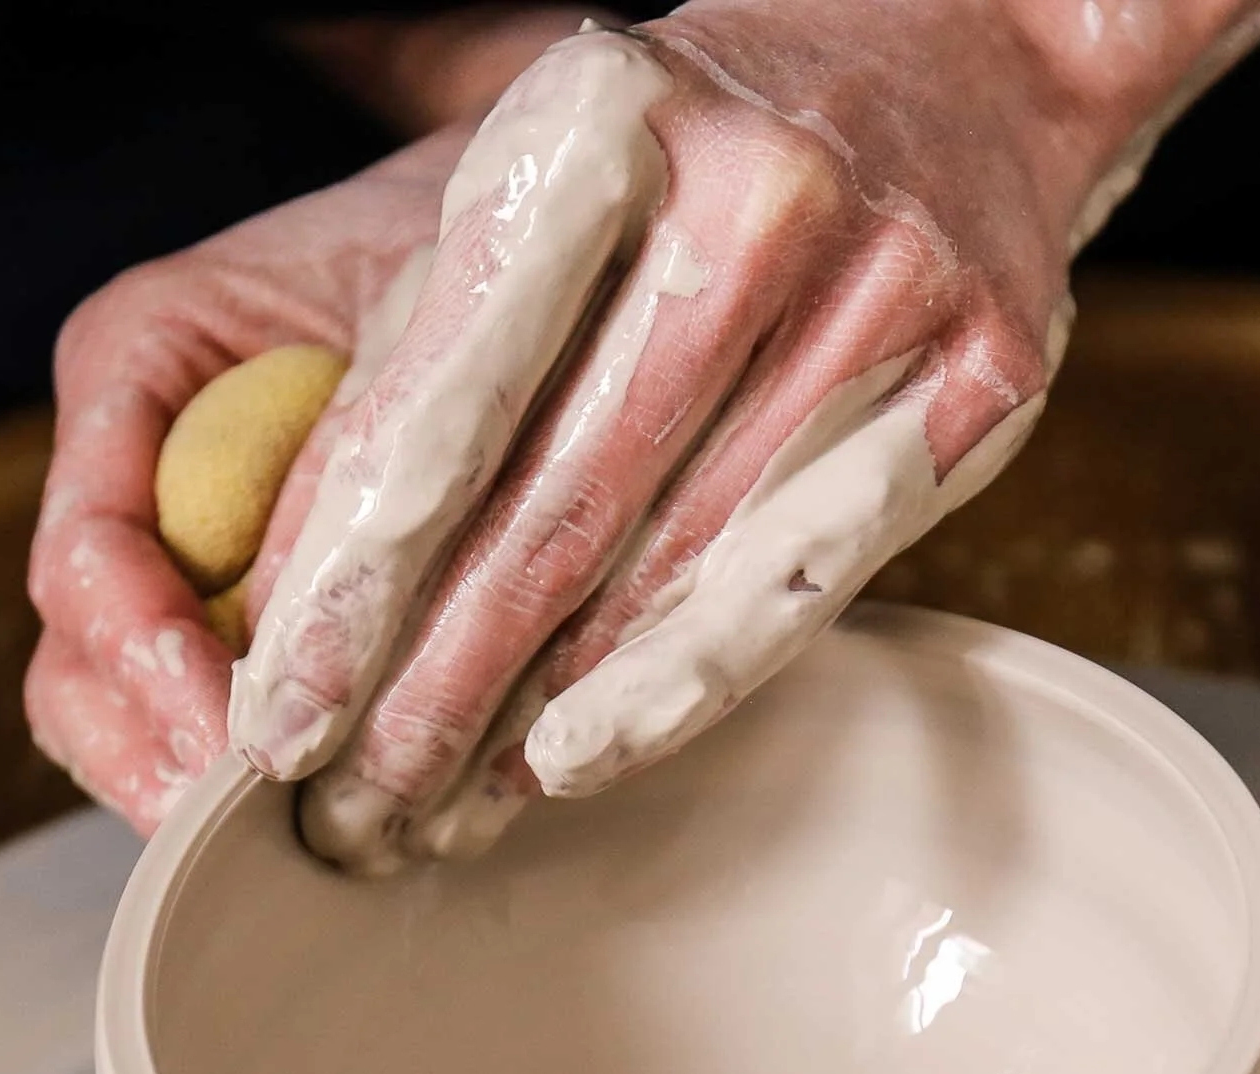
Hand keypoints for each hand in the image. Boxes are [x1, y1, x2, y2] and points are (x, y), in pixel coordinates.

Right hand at [22, 135, 450, 830]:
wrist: (534, 216)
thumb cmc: (466, 233)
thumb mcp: (416, 307)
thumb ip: (356, 448)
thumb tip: (330, 623)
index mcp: (136, 364)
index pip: (92, 552)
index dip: (151, 659)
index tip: (234, 735)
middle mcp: (134, 468)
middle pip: (79, 659)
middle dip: (156, 753)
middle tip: (243, 827)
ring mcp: (181, 552)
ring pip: (128, 710)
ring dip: (199, 787)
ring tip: (292, 842)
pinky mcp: (248, 613)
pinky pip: (222, 714)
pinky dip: (269, 770)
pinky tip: (343, 808)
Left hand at [233, 0, 1259, 872]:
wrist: (959, 51)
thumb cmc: (694, 139)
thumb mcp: (527, 186)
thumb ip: (412, 356)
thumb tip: (296, 587)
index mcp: (600, 119)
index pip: (443, 409)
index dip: (349, 591)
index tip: (280, 720)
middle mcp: (751, 199)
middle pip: (550, 518)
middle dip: (428, 692)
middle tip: (347, 809)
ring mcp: (883, 293)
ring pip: (664, 574)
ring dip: (530, 721)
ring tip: (438, 812)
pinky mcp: (980, 382)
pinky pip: (795, 587)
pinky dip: (673, 693)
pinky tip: (576, 764)